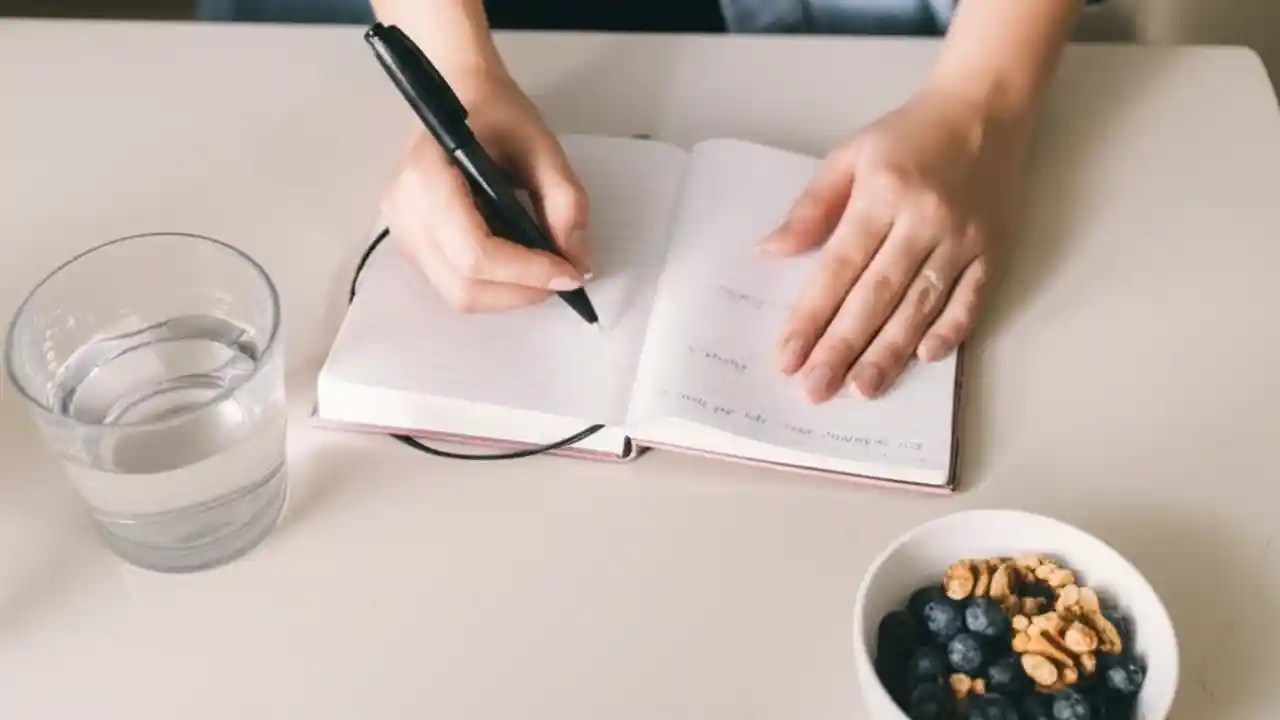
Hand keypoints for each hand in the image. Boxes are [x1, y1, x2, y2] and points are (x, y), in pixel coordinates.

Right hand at [381, 70, 590, 312]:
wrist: (459, 92)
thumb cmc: (496, 111)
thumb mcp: (542, 146)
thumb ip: (565, 201)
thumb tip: (578, 262)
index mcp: (428, 177)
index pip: (475, 253)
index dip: (527, 273)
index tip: (570, 273)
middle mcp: (404, 211)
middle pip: (463, 287)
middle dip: (520, 292)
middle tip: (561, 276)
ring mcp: (400, 230)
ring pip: (457, 293)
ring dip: (508, 293)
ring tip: (541, 268)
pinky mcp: (410, 242)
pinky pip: (452, 282)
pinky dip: (492, 284)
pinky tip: (516, 260)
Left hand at [761, 85, 1028, 402]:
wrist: (986, 107)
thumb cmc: (910, 135)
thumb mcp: (850, 156)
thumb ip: (812, 208)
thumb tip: (772, 252)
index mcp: (883, 194)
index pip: (839, 268)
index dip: (811, 316)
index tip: (788, 356)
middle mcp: (925, 219)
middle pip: (877, 295)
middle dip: (843, 347)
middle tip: (817, 389)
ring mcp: (964, 237)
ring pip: (922, 305)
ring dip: (891, 351)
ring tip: (862, 388)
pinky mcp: (993, 249)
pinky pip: (972, 297)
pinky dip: (952, 330)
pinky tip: (925, 357)